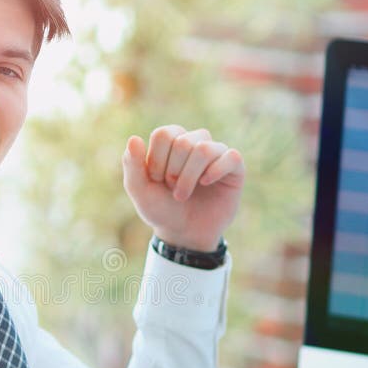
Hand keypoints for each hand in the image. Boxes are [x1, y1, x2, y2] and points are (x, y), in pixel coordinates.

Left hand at [122, 125, 244, 251]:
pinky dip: (215, 171)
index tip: (156, 180)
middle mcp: (195, 142)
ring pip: (204, 149)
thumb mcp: (139, 190)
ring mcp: (216, 153)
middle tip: (171, 189)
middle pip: (182, 142)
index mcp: (172, 141)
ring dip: (188, 177)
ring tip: (182, 195)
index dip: (156, 160)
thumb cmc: (161, 208)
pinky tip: (205, 183)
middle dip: (172, 172)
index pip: (164, 134)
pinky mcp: (234, 168)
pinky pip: (232, 157)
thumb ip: (132, 165)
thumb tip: (134, 138)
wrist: (183, 234)